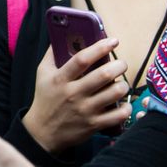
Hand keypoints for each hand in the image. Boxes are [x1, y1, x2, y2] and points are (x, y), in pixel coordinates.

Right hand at [21, 39, 128, 153]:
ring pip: (114, 93)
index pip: (82, 58)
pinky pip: (118, 115)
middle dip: (119, 65)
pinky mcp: (93, 125)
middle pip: (104, 75)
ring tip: (121, 83)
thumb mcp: (42, 74)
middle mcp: (73, 93)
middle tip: (121, 64)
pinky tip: (123, 104)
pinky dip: (125, 108)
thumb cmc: (45, 99)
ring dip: (123, 85)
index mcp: (60, 78)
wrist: (42, 132)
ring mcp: (84, 110)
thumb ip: (51, 54)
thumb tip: (61, 35)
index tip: (113, 41)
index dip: (100, 47)